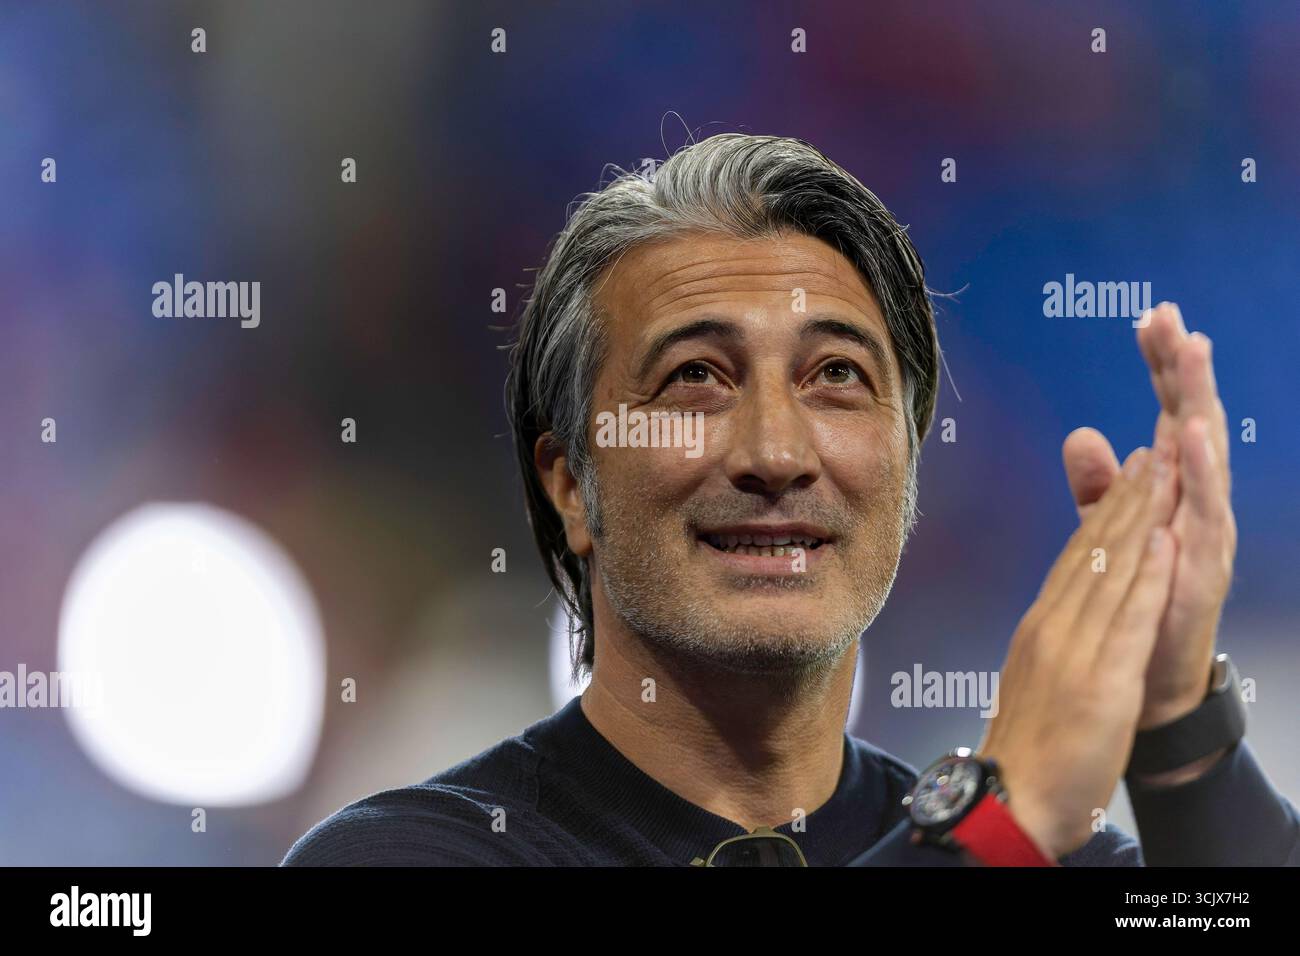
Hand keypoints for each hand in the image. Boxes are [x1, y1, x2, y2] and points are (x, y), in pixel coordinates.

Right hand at [977, 445, 1178, 858]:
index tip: (1123, 478)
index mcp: (1039, 629)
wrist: (1008, 798)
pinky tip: (1162, 537)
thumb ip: (1052, 643)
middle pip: (1092, 552)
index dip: (1102, 514)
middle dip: (1124, 498)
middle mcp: (1052, 628)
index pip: (1076, 559)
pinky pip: (1129, 617)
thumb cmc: (1025, 751)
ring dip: (1140, 516)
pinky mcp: (1100, 681)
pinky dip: (1148, 574)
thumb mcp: (1034, 681)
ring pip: (1111, 570)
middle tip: (1148, 452)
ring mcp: (1074, 651)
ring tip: (1161, 471)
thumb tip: (1064, 617)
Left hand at [1062, 302, 1234, 728]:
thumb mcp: (1110, 535)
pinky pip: (1206, 514)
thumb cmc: (1138, 599)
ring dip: (1199, 402)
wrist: (1148, 676)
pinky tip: (1191, 435)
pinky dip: (1201, 474)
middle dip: (1183, 369)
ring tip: (1191, 353)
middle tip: (1172, 317)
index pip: (1167, 411)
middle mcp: (1194, 501)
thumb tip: (1084, 433)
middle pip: (1192, 420)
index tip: (1147, 316)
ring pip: (1207, 457)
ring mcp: (1204, 532)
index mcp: (1169, 487)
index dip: (1160, 367)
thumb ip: (1099, 487)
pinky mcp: (1204, 568)